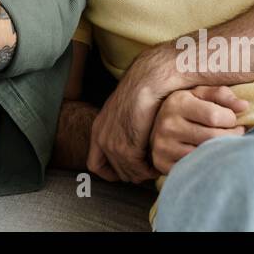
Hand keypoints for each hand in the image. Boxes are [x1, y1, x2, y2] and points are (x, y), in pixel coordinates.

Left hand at [87, 49, 180, 183]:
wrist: (147, 80)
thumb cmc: (141, 92)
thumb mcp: (123, 112)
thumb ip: (122, 129)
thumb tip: (132, 146)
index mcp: (97, 130)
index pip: (94, 165)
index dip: (110, 173)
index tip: (127, 172)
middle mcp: (101, 138)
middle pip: (116, 172)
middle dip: (133, 173)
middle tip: (149, 169)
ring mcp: (113, 144)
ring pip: (129, 173)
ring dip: (144, 173)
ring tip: (156, 166)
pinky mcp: (128, 146)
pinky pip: (139, 169)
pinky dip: (151, 170)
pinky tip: (159, 163)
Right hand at [150, 85, 247, 175]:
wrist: (155, 129)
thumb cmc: (185, 109)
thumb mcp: (199, 95)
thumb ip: (221, 95)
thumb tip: (244, 106)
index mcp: (177, 102)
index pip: (215, 116)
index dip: (231, 119)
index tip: (232, 120)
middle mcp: (168, 124)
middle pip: (212, 137)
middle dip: (231, 136)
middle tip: (236, 134)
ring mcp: (164, 146)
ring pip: (205, 154)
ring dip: (221, 150)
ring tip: (223, 143)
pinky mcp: (163, 164)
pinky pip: (195, 168)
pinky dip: (207, 163)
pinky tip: (210, 155)